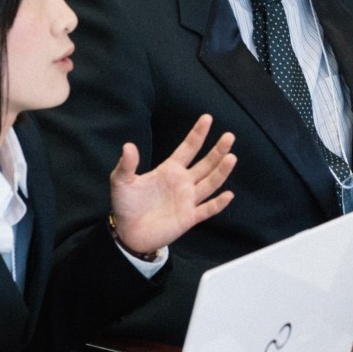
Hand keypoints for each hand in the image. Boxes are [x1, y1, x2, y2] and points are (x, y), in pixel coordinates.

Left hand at [108, 114, 235, 255]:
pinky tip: (228, 195)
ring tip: (231, 157)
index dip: (197, 134)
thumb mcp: (121, 182)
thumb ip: (127, 164)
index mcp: (169, 170)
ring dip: (221, 171)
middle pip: (205, 164)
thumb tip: (128, 146)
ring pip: (210, 183)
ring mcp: (188, 200)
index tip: (207, 118)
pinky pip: (207, 209)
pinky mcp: (189, 218)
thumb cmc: (126, 206)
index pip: (188, 148)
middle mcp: (183, 183)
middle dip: (217, 150)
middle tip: (229, 136)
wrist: (128, 233)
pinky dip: (218, 203)